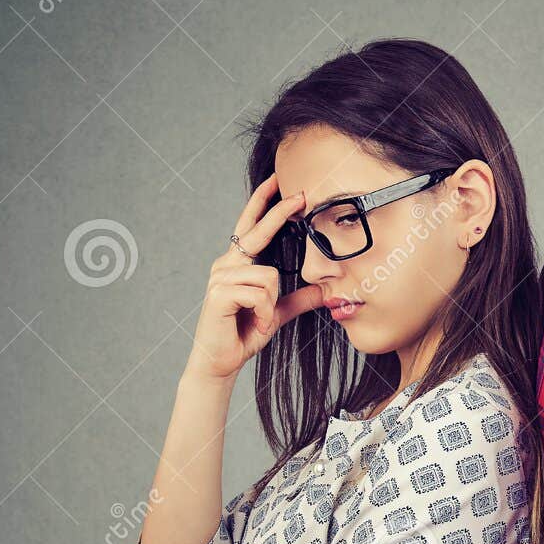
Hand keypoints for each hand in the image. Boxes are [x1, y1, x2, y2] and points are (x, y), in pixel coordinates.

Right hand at [184, 174, 327, 383]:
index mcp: (237, 264)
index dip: (264, 203)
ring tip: (259, 320)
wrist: (220, 360)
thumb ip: (297, 300)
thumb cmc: (243, 333)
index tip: (279, 182)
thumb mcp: (276, 313)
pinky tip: (253, 324)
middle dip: (279, 212)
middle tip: (302, 194)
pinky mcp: (219, 293)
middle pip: (257, 232)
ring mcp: (221, 277)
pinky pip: (259, 293)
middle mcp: (226, 265)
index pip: (251, 226)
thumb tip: (324, 291)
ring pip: (267, 276)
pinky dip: (263, 313)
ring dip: (270, 304)